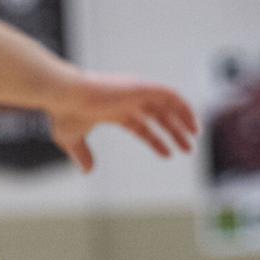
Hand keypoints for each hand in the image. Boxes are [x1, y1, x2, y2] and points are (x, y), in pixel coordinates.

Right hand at [48, 71, 198, 171]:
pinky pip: (171, 96)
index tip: (169, 154)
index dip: (156, 140)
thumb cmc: (64, 114)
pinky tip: (191, 122)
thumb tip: (88, 171)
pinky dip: (184, 107)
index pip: (142, 125)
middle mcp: (128, 100)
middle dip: (175, 132)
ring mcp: (136, 92)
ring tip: (195, 137)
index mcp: (114, 110)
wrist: (65, 95)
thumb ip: (81, 154)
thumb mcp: (71, 139)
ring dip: (184, 120)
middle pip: (159, 116)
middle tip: (189, 149)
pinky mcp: (142, 88)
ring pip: (168, 106)